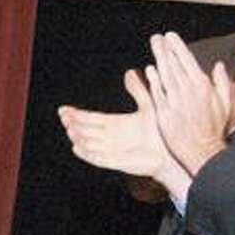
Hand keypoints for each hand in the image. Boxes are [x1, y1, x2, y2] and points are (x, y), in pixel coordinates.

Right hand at [59, 69, 190, 196]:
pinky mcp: (118, 162)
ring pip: (89, 142)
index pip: (91, 118)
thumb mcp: (149, 105)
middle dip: (74, 123)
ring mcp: (113, 150)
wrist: (172, 153)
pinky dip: (87, 153)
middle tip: (63, 117)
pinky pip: (98, 158)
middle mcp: (111, 138)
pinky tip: (76, 147)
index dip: (77, 114)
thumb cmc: (161, 131)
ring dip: (78, 136)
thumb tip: (130, 71)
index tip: (63, 110)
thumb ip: (138, 90)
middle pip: (86, 129)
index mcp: (116, 124)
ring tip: (69, 129)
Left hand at [146, 32, 231, 174]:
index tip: (171, 36)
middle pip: (174, 65)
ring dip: (159, 59)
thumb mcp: (228, 105)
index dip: (178, 47)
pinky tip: (149, 71)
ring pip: (165, 75)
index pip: (187, 61)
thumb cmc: (215, 130)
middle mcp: (187, 91)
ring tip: (154, 47)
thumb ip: (224, 84)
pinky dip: (153, 80)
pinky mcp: (164, 112)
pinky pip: (157, 92)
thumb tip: (220, 67)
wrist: (203, 150)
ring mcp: (174, 101)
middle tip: (157, 37)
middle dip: (165, 49)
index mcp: (203, 87)